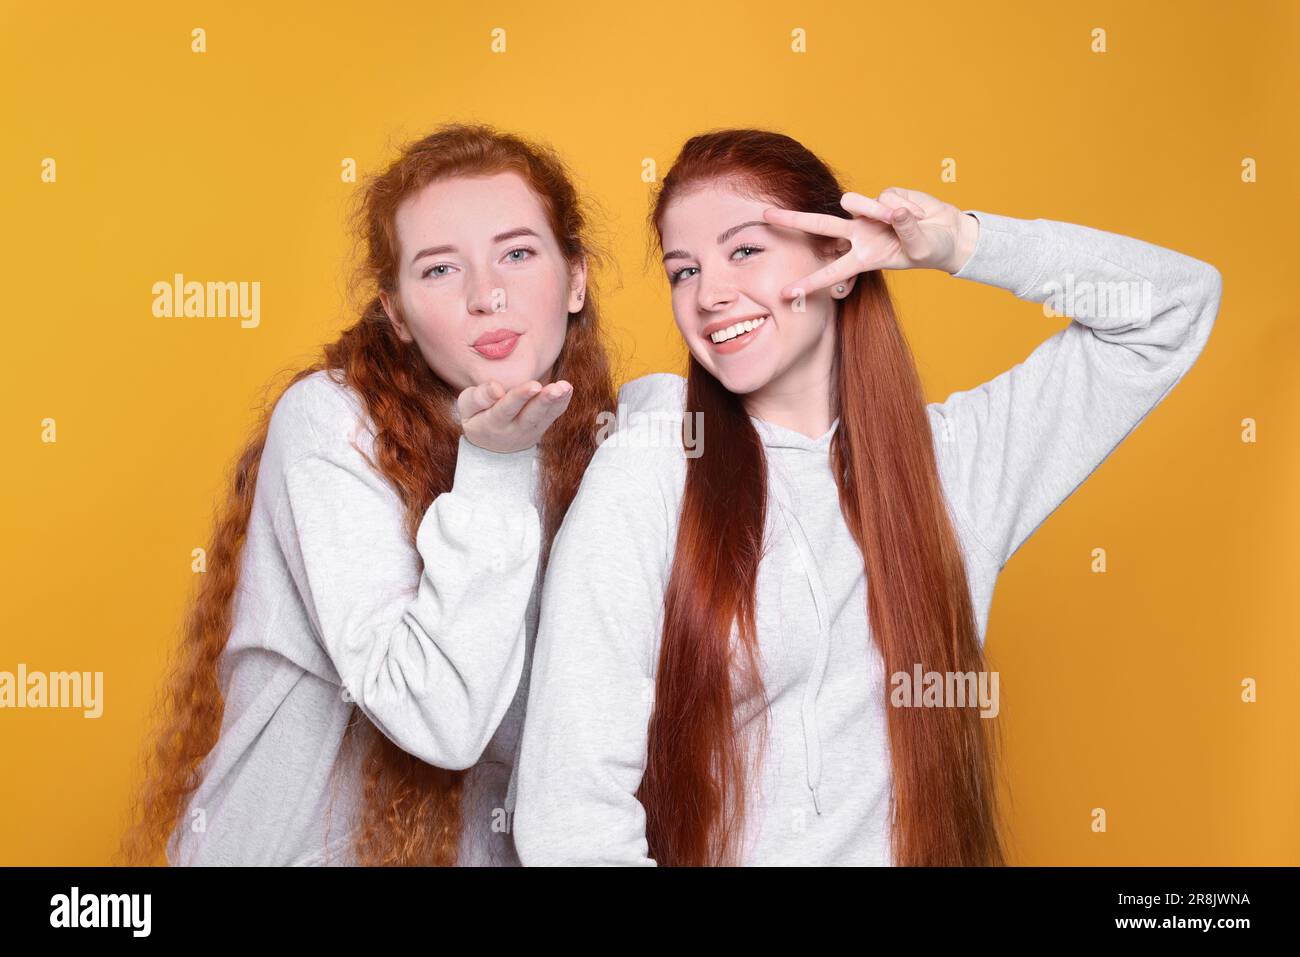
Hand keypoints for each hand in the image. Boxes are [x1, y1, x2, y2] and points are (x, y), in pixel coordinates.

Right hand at [456, 378, 573, 452]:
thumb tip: (496, 388)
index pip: (506, 409)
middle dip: (543, 401)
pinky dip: (562, 403)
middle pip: (530, 416)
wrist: (491, 446)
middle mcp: (514, 430)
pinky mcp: (541, 429)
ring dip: (556, 401)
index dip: (520, 397)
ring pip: (544, 417)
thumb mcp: (467, 408)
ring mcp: (530, 432)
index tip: (534, 385)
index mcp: (492, 423)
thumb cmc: (477, 417)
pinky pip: (553, 416)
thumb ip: (478, 397)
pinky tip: (568, 389)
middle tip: (556, 388)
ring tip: (565, 387)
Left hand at [761, 187, 979, 297]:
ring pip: (857, 203)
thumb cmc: (932, 248)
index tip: (785, 294)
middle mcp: (860, 235)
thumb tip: (893, 210)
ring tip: (904, 217)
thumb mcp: (920, 246)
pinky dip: (907, 204)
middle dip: (793, 221)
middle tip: (764, 215)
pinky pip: (889, 196)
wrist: (950, 234)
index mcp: (864, 257)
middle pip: (820, 226)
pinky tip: (918, 212)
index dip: (809, 283)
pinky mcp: (884, 196)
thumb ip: (906, 229)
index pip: (831, 271)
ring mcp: (870, 215)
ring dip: (878, 209)